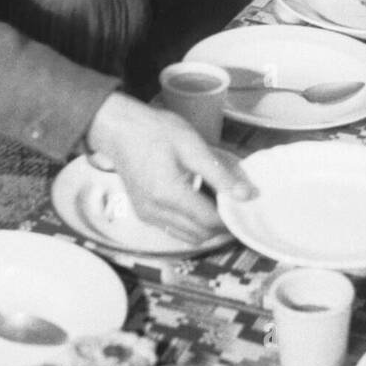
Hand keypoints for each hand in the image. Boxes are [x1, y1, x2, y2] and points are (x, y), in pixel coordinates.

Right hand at [85, 92, 254, 236]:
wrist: (119, 129)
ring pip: (188, 237)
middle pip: (201, 234)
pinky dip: (191, 224)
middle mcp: (156, 212)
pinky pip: (174, 230)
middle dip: (221, 225)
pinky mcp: (144, 214)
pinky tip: (198, 204)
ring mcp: (147, 216)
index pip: (210, 221)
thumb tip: (246, 194)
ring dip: (206, 228)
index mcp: (169, 194)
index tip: (244, 203)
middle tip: (234, 204)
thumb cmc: (155, 132)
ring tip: (219, 204)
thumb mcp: (193, 146)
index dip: (231, 217)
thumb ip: (221, 174)